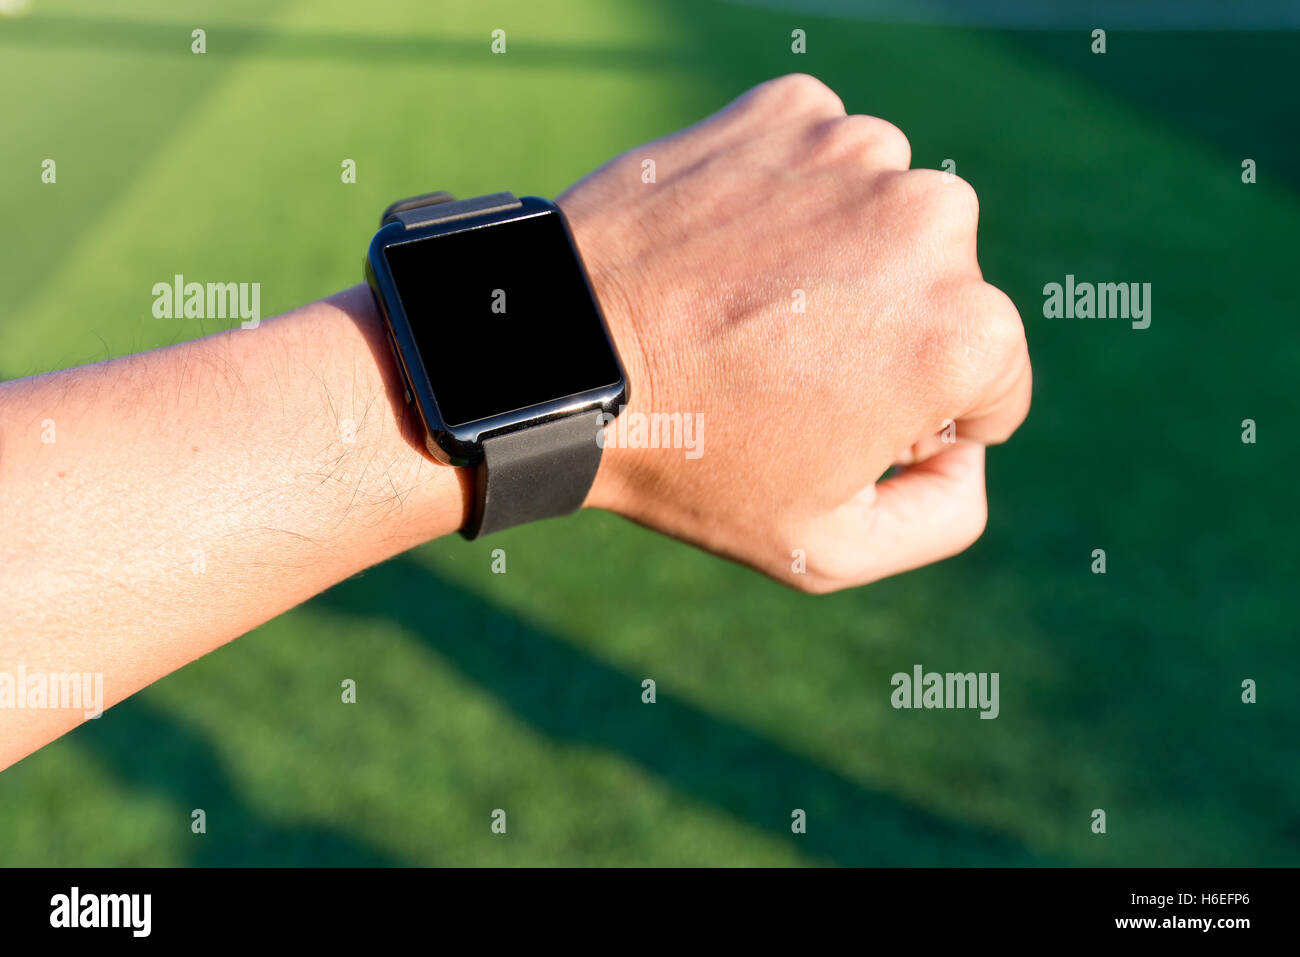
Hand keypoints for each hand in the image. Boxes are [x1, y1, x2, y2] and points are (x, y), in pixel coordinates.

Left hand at [564, 74, 1031, 591]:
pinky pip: (823, 162)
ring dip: (839, 260)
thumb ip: (941, 515)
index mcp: (964, 332)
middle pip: (943, 295)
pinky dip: (790, 199)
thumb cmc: (692, 458)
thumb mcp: (826, 548)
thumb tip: (969, 451)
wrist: (562, 349)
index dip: (916, 421)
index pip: (993, 384)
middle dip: (885, 335)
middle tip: (782, 366)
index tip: (832, 418)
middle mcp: (934, 219)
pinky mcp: (793, 108)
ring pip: (886, 221)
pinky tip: (730, 248)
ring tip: (750, 306)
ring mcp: (859, 150)